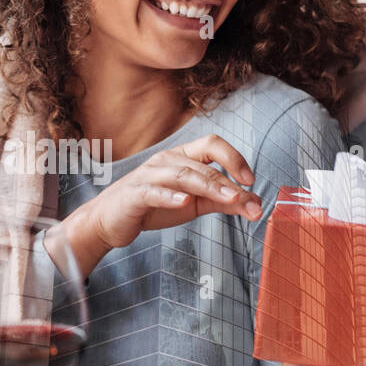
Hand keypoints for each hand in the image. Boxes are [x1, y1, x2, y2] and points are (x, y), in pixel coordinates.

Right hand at [46, 134, 261, 277]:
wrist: (110, 221)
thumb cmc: (152, 207)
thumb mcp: (194, 204)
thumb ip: (223, 202)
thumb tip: (256, 204)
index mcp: (182, 157)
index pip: (212, 144)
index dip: (234, 158)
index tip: (250, 179)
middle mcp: (166, 160)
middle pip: (202, 165)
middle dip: (228, 182)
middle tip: (248, 199)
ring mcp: (149, 176)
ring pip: (183, 175)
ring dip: (209, 186)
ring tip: (229, 198)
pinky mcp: (135, 194)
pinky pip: (154, 192)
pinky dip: (170, 196)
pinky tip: (184, 202)